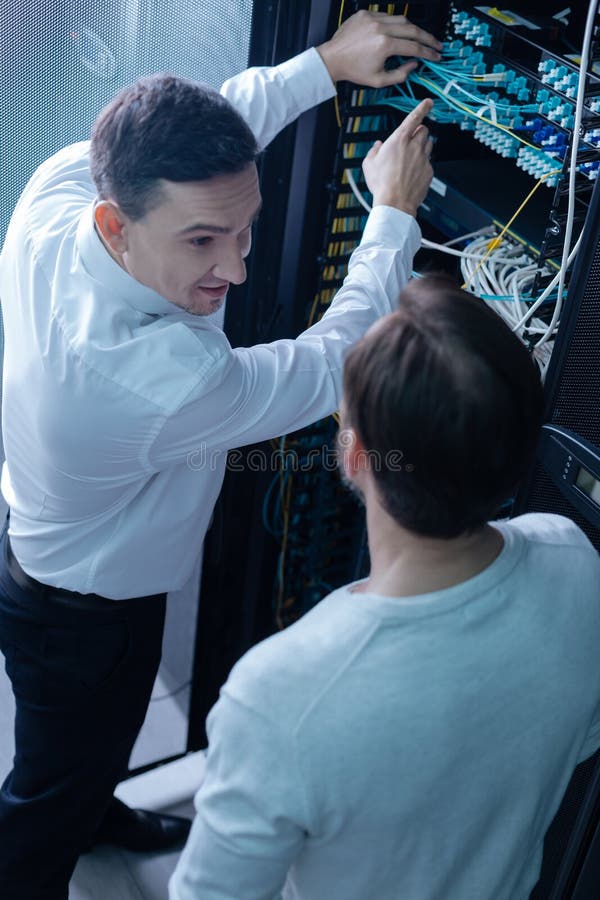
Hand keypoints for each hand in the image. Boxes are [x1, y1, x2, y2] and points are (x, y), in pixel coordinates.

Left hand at [317, 10, 441, 85]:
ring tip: (419, 38)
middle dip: (427, 37)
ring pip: (401, 19)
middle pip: (412, 29)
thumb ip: (400, 74)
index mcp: (384, 45)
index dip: (428, 52)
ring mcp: (373, 18)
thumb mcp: (379, 80)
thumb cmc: (352, 70)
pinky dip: (395, 24)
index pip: (414, 47)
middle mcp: (380, 28)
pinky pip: (387, 16)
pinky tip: (397, 33)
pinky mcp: (366, 14)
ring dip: (412, 28)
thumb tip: (414, 64)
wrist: (332, 59)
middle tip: (436, 44)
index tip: (437, 56)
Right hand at [362, 98, 433, 216]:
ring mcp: (423, 159)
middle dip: (418, 132)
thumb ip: (374, 151)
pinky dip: (422, 164)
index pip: (415, 117)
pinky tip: (412, 173)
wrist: (395, 202)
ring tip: (411, 157)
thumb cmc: (381, 184)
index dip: (423, 107)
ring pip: (429, 144)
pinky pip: (428, 163)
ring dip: (422, 146)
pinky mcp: (429, 171)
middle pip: (424, 130)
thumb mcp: (369, 164)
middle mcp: (414, 146)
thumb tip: (377, 146)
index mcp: (399, 139)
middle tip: (410, 140)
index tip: (428, 102)